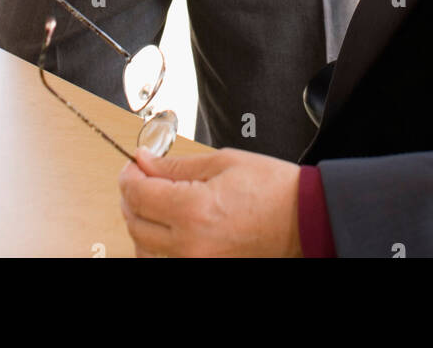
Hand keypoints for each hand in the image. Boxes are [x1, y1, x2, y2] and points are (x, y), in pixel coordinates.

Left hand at [118, 145, 302, 257]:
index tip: (133, 163)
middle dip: (130, 195)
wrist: (303, 219)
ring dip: (139, 221)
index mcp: (193, 210)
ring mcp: (196, 263)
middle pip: (135, 222)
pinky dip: (154, 244)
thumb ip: (176, 165)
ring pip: (144, 247)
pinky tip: (164, 225)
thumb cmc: (271, 189)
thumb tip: (145, 161)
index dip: (128, 174)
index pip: (138, 194)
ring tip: (151, 198)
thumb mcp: (222, 162)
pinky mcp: (204, 270)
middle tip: (140, 175)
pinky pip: (164, 261)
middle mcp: (189, 244)